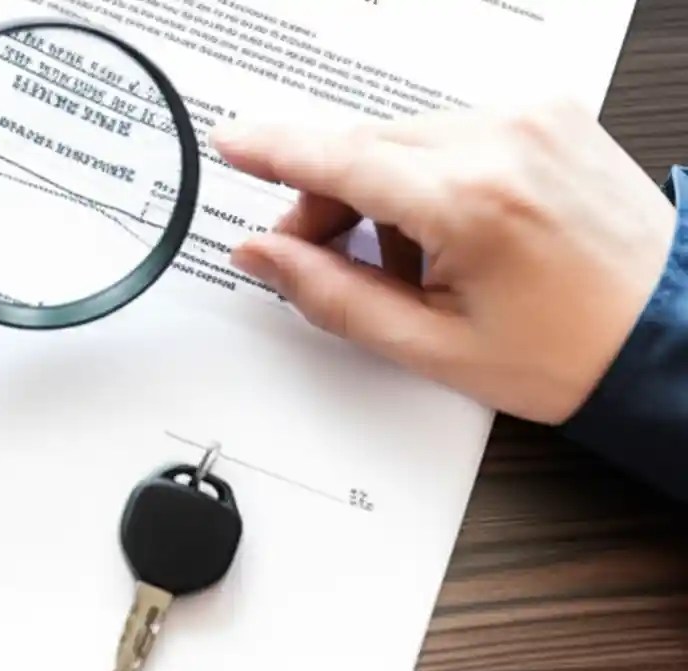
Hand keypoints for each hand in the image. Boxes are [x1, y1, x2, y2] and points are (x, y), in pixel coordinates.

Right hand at [213, 100, 677, 423]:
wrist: (670, 334)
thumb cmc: (569, 352)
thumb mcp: (431, 346)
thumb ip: (330, 295)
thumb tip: (263, 255)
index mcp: (470, 201)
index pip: (339, 159)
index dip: (272, 150)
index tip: (231, 143)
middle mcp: (502, 140)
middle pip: (363, 148)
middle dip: (326, 199)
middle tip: (318, 254)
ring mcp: (531, 118)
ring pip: (402, 139)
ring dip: (379, 189)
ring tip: (412, 257)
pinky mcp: (547, 114)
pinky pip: (450, 131)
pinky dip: (428, 173)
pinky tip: (449, 226)